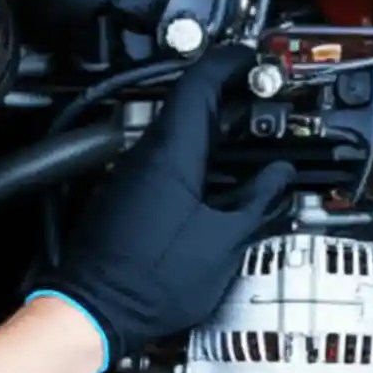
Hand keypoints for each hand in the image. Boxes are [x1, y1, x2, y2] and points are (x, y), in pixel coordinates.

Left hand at [42, 45, 294, 365]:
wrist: (93, 309)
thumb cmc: (149, 282)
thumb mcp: (223, 243)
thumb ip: (257, 202)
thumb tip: (278, 179)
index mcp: (172, 154)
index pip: (201, 84)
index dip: (233, 65)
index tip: (256, 62)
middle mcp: (146, 156)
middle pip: (193, 107)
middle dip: (233, 100)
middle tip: (265, 104)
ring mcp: (133, 175)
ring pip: (181, 136)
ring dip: (217, 134)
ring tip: (251, 144)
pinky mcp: (127, 197)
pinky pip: (169, 163)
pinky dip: (199, 161)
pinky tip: (219, 181)